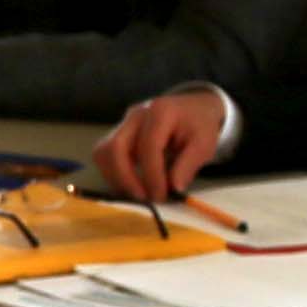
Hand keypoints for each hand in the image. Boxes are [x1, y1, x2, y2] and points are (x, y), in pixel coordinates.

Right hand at [95, 89, 231, 203]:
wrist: (192, 109)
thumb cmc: (198, 126)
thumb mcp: (204, 144)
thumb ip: (189, 165)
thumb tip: (174, 188)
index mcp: (161, 112)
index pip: (148, 147)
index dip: (152, 175)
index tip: (161, 196)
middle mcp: (136, 115)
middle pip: (115, 147)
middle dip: (125, 178)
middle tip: (144, 197)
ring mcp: (123, 123)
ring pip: (103, 152)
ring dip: (116, 177)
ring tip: (137, 193)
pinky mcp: (117, 133)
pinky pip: (105, 155)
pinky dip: (114, 173)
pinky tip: (132, 184)